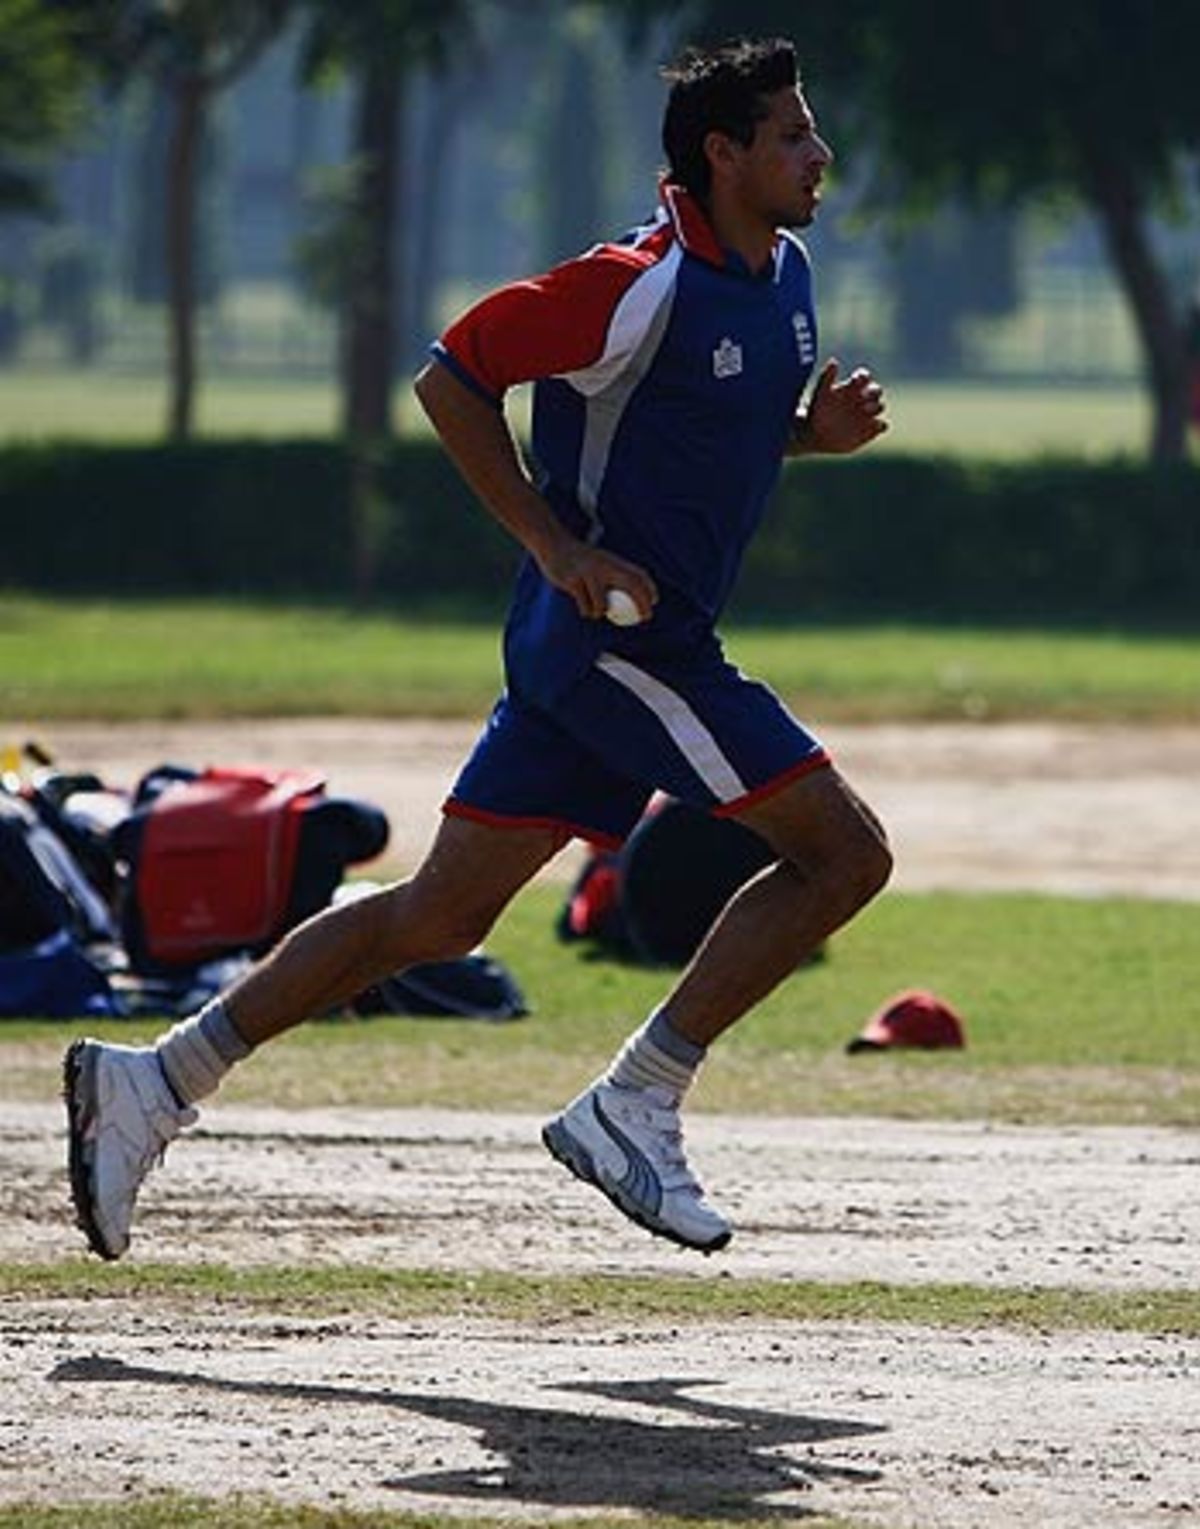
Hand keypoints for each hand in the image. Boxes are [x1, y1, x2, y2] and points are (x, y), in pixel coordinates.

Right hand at [538, 530, 657, 622]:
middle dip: (642, 603)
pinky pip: (585, 606)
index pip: (637, 572)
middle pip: (632, 585)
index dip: (650, 587)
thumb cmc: (579, 558)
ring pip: (603, 605)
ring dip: (600, 613)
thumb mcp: (599, 561)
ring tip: (595, 612)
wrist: (553, 544)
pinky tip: (585, 610)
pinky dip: (587, 611)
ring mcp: (588, 573)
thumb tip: (628, 594)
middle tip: (645, 618)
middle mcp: (604, 565)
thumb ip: (613, 573)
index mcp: (612, 560)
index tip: (654, 602)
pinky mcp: (574, 582)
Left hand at [794, 358, 887, 454]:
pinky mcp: (870, 431)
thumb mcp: (820, 393)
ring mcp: (867, 415)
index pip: (864, 377)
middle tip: (864, 396)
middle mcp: (862, 400)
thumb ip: (827, 377)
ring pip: (880, 406)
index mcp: (852, 388)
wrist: (815, 435)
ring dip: (876, 407)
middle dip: (873, 392)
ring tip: (865, 410)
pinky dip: (880, 425)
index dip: (863, 376)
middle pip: (877, 391)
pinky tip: (870, 426)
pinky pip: (882, 426)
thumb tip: (834, 361)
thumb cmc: (816, 411)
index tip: (855, 379)